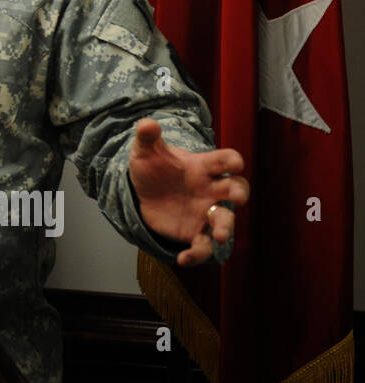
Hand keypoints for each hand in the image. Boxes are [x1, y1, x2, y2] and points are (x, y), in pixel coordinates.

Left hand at [128, 118, 249, 266]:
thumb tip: (146, 123)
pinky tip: (183, 259)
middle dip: (240, 193)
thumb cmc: (153, 168)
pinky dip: (197, 254)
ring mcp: (205, 212)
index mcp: (203, 167)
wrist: (143, 192)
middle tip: (236, 198)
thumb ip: (148, 137)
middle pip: (236, 190)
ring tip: (218, 236)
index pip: (225, 160)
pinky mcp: (194, 231)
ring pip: (224, 221)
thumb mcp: (146, 151)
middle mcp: (211, 190)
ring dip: (225, 228)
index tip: (234, 162)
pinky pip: (202, 246)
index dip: (232, 161)